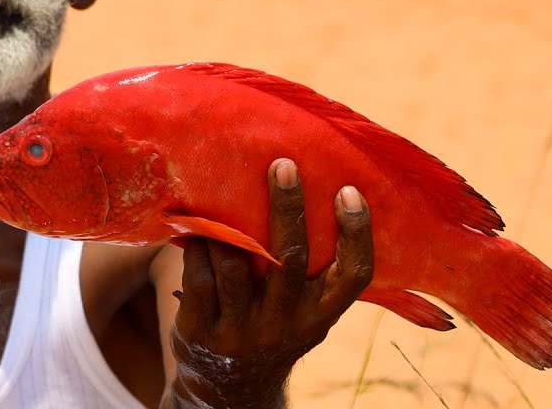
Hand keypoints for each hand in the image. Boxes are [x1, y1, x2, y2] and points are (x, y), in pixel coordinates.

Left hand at [166, 158, 373, 408]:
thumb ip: (313, 274)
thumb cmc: (272, 326)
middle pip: (291, 258)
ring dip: (227, 226)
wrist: (226, 387)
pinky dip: (197, 246)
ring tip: (223, 193)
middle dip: (288, 207)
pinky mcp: (202, 330)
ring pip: (236, 264)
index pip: (353, 276)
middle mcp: (285, 323)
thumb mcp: (304, 313)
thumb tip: (322, 196)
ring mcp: (242, 329)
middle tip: (283, 165)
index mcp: (319, 315)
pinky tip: (195, 228)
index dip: (355, 234)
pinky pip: (199, 275)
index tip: (348, 191)